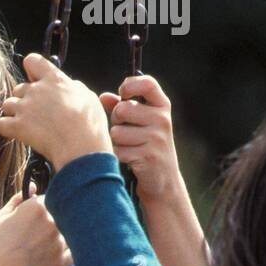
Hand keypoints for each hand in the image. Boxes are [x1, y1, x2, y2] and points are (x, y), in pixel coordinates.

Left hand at [0, 52, 112, 171]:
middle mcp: (37, 90)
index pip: (32, 61)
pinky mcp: (18, 127)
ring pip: (7, 105)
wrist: (81, 147)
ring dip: (14, 113)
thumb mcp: (87, 96)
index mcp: (54, 79)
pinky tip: (17, 134)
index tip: (36, 81)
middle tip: (36, 113)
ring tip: (27, 125)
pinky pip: (1, 124)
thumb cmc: (88, 124)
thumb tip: (68, 86)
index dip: (31, 71)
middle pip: (18, 88)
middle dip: (24, 99)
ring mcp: (25, 108)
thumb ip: (73, 87)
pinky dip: (7, 129)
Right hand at [0, 186, 72, 265]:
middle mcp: (53, 222)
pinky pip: (73, 250)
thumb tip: (33, 187)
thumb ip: (18, 200)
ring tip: (39, 244)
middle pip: (62, 212)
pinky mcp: (62, 261)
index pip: (51, 196)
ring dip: (61, 233)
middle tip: (35, 231)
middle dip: (53, 218)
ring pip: (69, 230)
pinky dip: (67, 249)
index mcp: (37, 207)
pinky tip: (51, 252)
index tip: (33, 214)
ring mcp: (59, 242)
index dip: (43, 204)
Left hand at [99, 74, 181, 202]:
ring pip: (117, 132)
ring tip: (128, 147)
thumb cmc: (146, 147)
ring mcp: (156, 138)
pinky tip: (127, 160)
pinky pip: (118, 150)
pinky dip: (117, 156)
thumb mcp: (140, 124)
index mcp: (162, 106)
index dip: (130, 85)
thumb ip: (122, 108)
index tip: (122, 94)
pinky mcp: (147, 157)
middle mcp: (162, 119)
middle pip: (122, 109)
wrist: (163, 181)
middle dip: (116, 121)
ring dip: (116, 142)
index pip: (147, 84)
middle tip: (124, 130)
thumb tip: (103, 97)